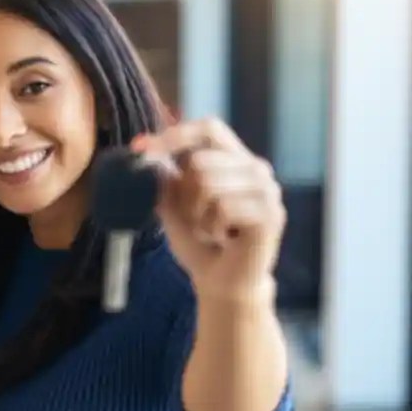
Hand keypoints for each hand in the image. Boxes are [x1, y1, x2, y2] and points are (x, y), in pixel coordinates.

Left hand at [133, 117, 284, 302]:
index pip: (209, 128)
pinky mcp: (271, 214)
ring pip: (209, 184)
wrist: (222, 282)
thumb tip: (145, 152)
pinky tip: (224, 239)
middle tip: (196, 219)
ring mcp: (267, 189)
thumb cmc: (200, 241)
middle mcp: (256, 167)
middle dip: (184, 195)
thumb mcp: (172, 205)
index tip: (140, 148)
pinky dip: (212, 228)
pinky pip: (223, 208)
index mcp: (234, 159)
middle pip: (200, 160)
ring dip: (198, 215)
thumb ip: (163, 178)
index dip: (175, 134)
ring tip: (211, 230)